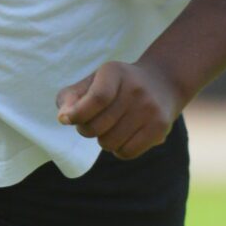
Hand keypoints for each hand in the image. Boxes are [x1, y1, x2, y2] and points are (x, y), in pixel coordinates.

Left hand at [55, 58, 181, 158]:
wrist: (163, 82)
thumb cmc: (116, 86)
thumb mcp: (93, 82)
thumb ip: (71, 97)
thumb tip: (63, 118)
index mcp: (114, 72)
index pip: (96, 99)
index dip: (78, 114)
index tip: (67, 119)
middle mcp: (135, 89)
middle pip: (97, 127)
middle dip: (87, 129)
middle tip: (93, 122)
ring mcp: (150, 109)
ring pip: (109, 143)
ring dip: (103, 140)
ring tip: (111, 128)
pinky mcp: (160, 127)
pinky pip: (127, 152)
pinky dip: (119, 150)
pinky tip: (123, 136)